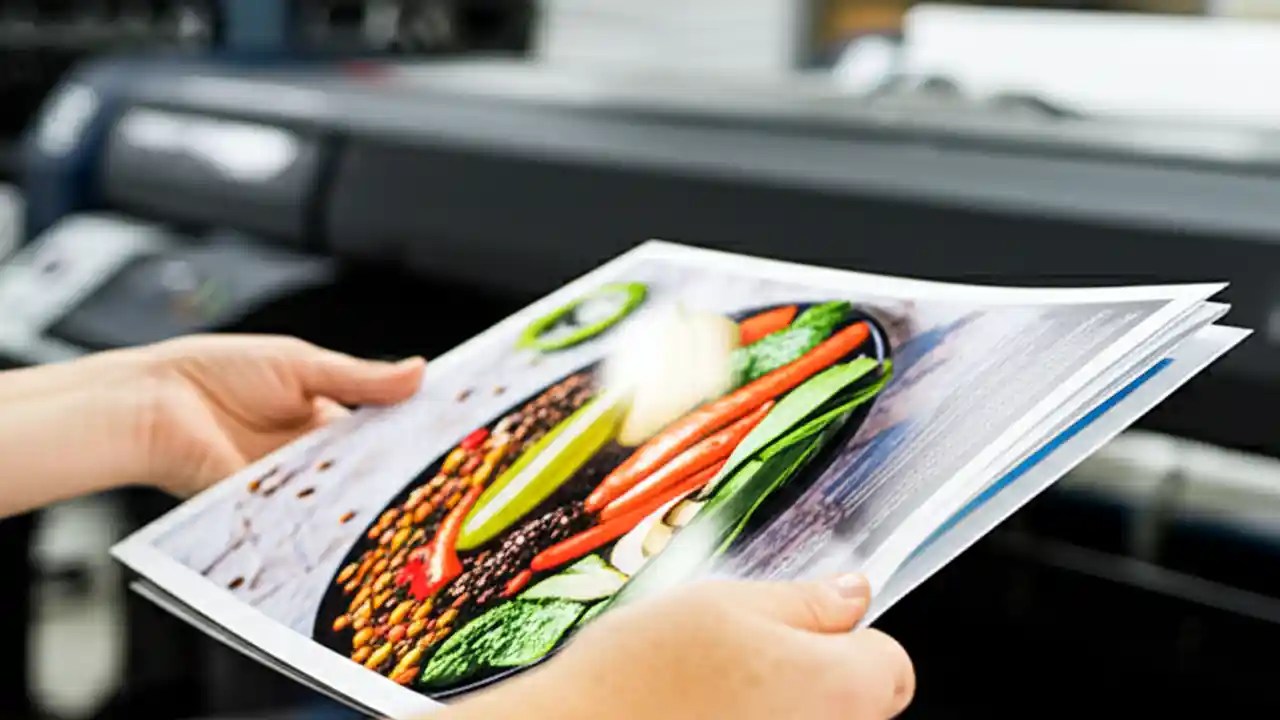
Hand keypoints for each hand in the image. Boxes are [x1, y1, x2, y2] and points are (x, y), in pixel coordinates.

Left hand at [136, 335, 423, 495]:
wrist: (151, 408)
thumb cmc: (212, 374)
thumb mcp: (299, 366)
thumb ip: (360, 378)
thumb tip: (419, 370)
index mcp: (325, 411)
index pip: (383, 423)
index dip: (416, 425)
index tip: (454, 425)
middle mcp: (313, 451)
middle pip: (371, 461)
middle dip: (404, 462)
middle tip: (447, 462)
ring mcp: (294, 483)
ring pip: (347, 491)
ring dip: (374, 489)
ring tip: (415, 488)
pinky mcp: (273, 509)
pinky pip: (312, 516)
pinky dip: (335, 515)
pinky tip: (364, 510)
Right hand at [448, 575, 913, 719]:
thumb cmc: (640, 672)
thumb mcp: (722, 605)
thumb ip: (803, 602)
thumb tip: (856, 593)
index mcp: (839, 690)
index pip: (891, 664)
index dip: (850, 641)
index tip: (804, 630)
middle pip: (855, 706)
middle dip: (815, 679)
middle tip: (743, 660)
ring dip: (780, 711)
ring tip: (708, 695)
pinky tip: (697, 719)